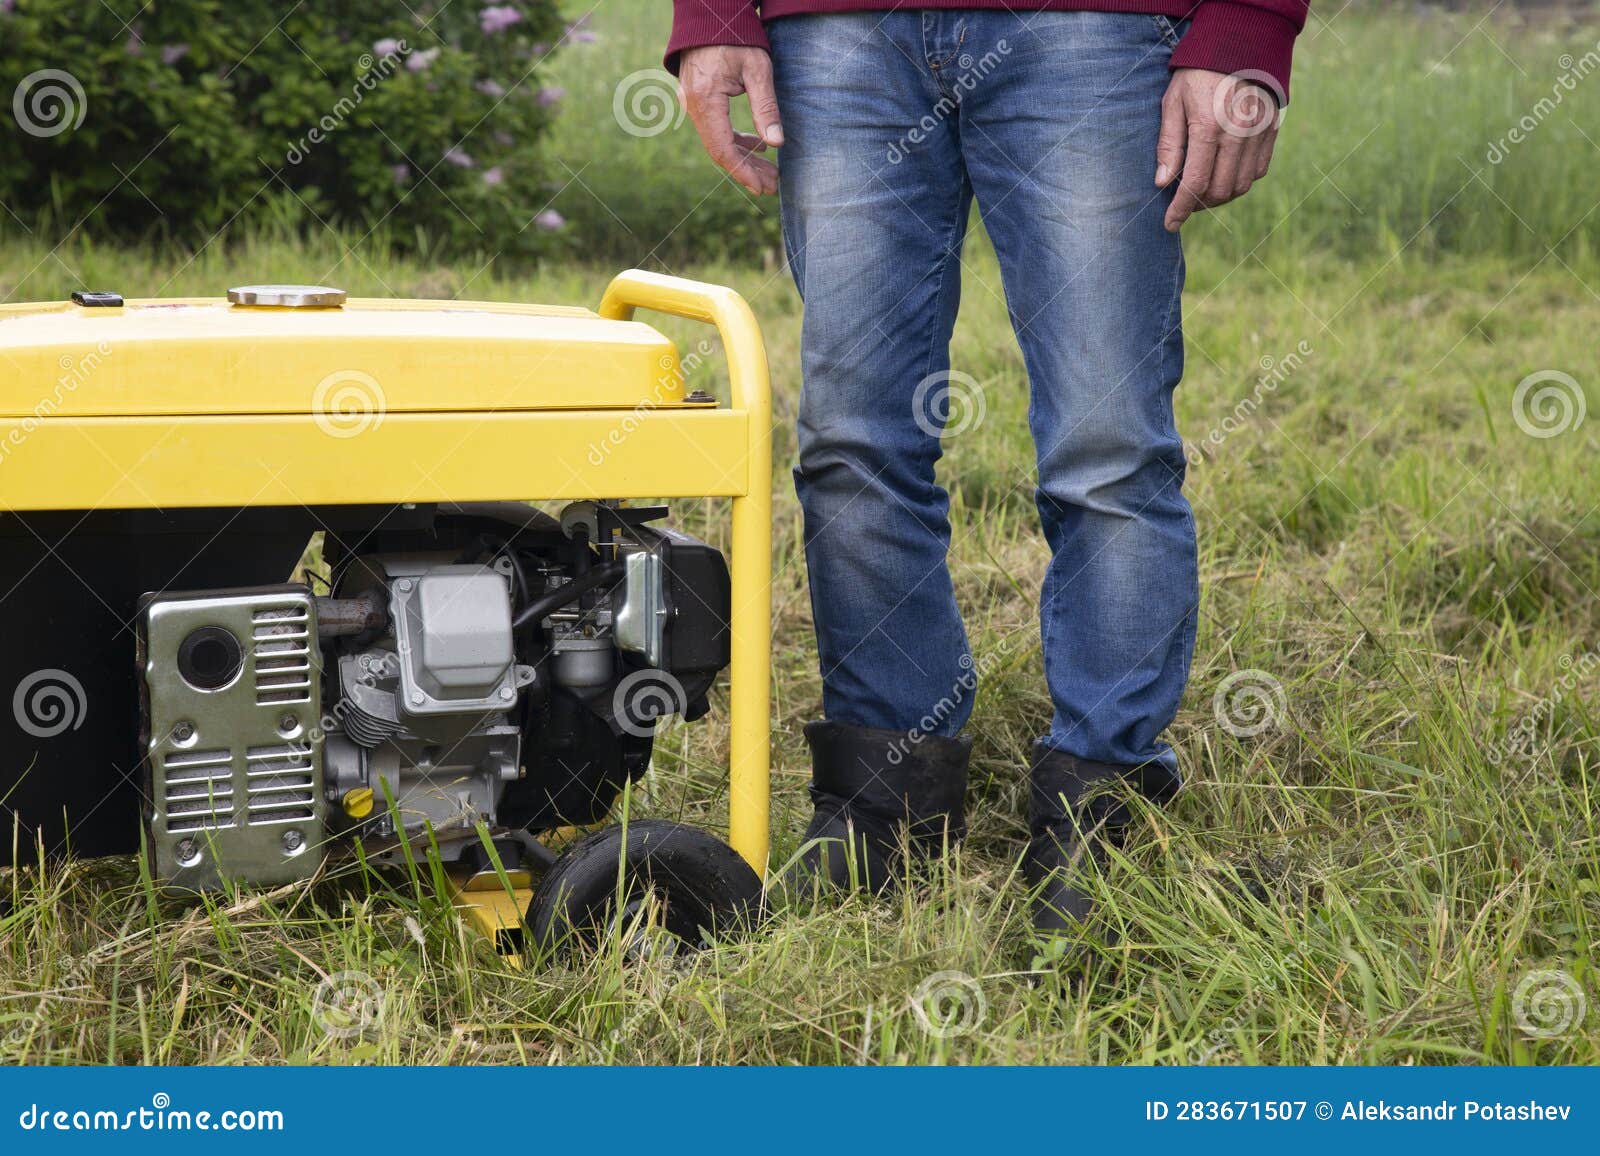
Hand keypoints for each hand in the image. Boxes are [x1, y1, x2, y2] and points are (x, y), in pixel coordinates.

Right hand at [678, 45, 783, 195]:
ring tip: (770, 171)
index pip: (723, 149)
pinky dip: (736, 140)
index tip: (763, 188)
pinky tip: (757, 146)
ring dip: (744, 157)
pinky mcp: (697, 99)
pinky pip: (715, 128)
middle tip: (773, 186)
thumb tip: (776, 143)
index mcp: (706, 99)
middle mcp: (693, 105)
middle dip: (748, 170)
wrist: (711, 13)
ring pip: (718, 141)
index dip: (743, 172)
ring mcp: (692, 103)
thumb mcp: (758, 69)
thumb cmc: (737, 37)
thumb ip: (766, 107)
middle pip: (720, 150)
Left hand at [1155, 68, 1279, 231]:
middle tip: (1184, 205)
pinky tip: (1223, 176)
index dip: (1180, 209)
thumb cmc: (1198, 74)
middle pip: (1220, 191)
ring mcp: (1258, 133)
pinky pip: (1258, 171)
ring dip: (1220, 197)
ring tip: (1201, 193)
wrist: (1240, 44)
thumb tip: (1163, 182)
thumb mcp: (1173, 102)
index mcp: (1209, 127)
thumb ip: (1169, 144)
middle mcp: (1238, 134)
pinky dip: (1240, 182)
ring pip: (1240, 186)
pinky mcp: (1271, 130)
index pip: (1194, 183)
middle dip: (1199, 206)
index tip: (1169, 224)